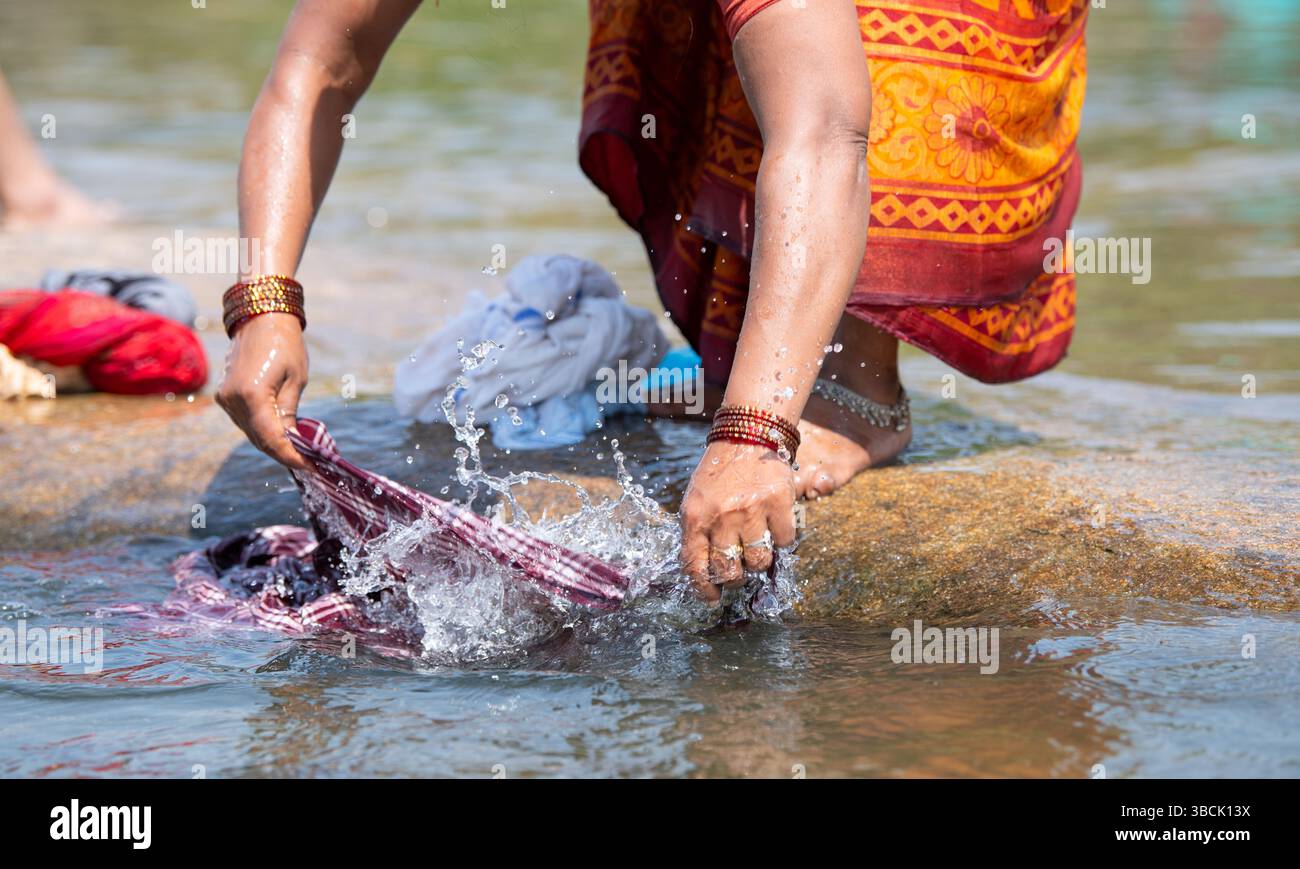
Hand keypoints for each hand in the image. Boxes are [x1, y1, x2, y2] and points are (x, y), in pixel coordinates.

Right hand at [216, 312, 309, 469]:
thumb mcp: (296, 381)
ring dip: (274, 445)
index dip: (291, 456)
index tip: (310, 467)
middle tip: (310, 464)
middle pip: (260, 440)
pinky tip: (283, 436)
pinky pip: (246, 422)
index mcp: (251, 395)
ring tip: (300, 453)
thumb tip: (294, 444)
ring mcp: (225, 399)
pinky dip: (264, 432)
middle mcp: (232, 400)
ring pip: (252, 434)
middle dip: (285, 454)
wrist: (260, 319)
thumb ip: (290, 414)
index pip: (272, 438)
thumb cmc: (285, 345)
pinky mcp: (225, 396)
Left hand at [680, 440, 797, 602]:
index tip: (712, 598)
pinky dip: (782, 538)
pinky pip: (785, 541)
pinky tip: (774, 524)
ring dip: (759, 559)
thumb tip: (706, 571)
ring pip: (758, 561)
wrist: (747, 435)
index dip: (704, 589)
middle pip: (728, 571)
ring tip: (756, 542)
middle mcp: (721, 515)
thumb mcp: (697, 499)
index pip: (694, 566)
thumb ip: (698, 532)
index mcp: (695, 516)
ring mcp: (751, 510)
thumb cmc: (720, 472)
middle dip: (734, 577)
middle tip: (739, 568)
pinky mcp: (779, 503)